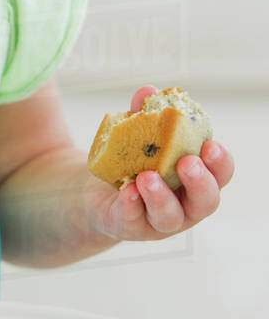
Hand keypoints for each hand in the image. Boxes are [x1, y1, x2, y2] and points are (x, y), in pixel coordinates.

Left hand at [86, 84, 233, 241]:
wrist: (98, 194)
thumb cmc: (132, 164)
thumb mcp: (138, 136)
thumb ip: (145, 115)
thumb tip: (148, 92)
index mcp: (195, 179)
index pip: (220, 174)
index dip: (220, 162)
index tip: (210, 145)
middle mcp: (185, 205)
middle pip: (205, 201)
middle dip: (200, 182)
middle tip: (187, 163)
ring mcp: (159, 221)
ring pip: (170, 216)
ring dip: (162, 196)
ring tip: (148, 176)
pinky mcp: (131, 227)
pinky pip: (134, 220)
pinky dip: (132, 205)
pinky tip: (127, 191)